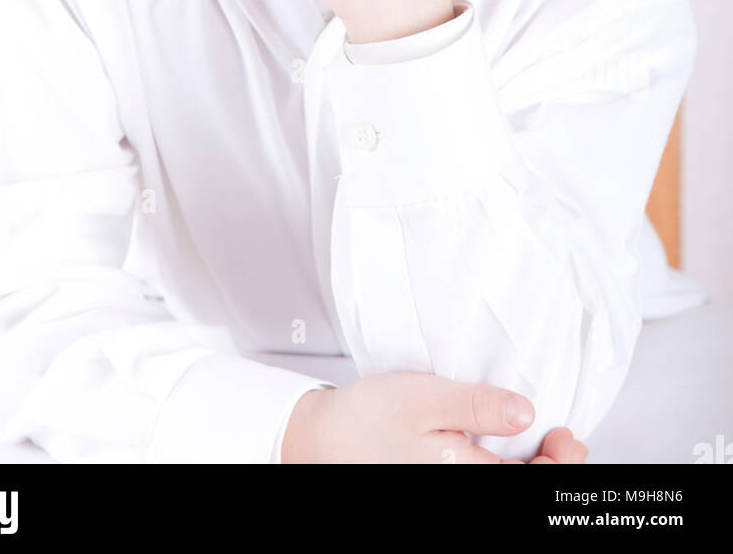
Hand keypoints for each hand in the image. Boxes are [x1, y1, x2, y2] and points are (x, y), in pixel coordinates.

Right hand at [280, 371, 580, 464]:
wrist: (320, 439)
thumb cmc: (367, 419)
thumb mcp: (424, 399)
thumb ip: (476, 404)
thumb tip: (524, 411)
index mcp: (465, 477)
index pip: (532, 483)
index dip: (560, 462)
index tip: (567, 435)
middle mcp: (461, 489)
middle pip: (522, 485)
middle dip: (552, 465)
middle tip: (564, 438)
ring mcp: (451, 486)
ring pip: (505, 482)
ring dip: (532, 467)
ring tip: (546, 444)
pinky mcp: (440, 478)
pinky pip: (483, 475)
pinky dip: (507, 464)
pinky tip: (509, 448)